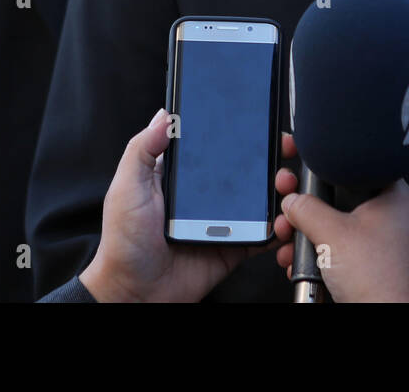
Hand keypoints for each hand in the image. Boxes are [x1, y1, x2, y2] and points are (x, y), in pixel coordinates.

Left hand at [79, 109, 297, 301]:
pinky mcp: (235, 246)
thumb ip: (142, 149)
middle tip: (283, 153)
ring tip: (285, 187)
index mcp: (185, 176)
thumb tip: (163, 115)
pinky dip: (279, 228)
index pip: (219, 147)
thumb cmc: (124, 243)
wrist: (135, 293)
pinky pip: (265, 234)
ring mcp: (224, 220)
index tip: (264, 124)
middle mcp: (208, 195)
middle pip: (249, 169)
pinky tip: (284, 222)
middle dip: (272, 158)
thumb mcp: (127, 188)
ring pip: (263, 198)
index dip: (244, 133)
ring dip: (281, 189)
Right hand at [275, 178, 408, 302]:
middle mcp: (407, 216)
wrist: (388, 317)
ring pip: (352, 230)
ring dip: (319, 239)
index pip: (363, 170)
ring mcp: (402, 243)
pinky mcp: (392, 265)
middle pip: (351, 203)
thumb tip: (294, 200)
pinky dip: (336, 256)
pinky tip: (312, 266)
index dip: (331, 175)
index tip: (311, 184)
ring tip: (296, 248)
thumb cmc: (376, 278)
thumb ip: (307, 209)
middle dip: (315, 216)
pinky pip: (360, 251)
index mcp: (402, 197)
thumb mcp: (331, 234)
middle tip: (294, 221)